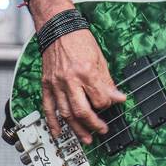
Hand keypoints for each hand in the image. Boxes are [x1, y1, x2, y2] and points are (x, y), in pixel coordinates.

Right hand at [40, 26, 126, 144]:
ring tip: (86, 138)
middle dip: (94, 124)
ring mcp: (56, 83)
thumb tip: (119, 98)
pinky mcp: (46, 84)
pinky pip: (48, 108)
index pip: (100, 99)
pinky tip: (58, 133)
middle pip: (82, 111)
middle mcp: (70, 80)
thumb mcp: (100, 58)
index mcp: (87, 72)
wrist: (57, 28)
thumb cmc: (79, 40)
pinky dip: (53, 122)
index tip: (112, 104)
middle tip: (102, 130)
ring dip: (76, 129)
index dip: (108, 105)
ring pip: (66, 113)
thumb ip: (107, 81)